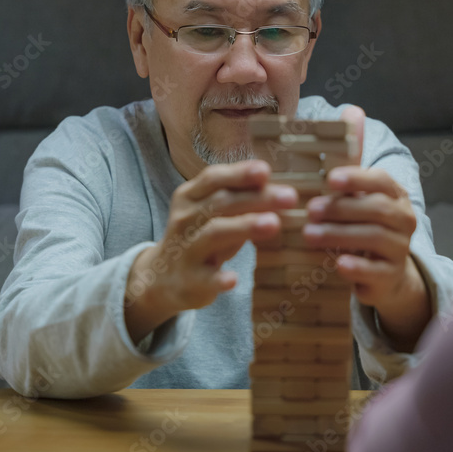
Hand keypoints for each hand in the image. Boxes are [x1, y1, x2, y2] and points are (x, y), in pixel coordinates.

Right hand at [124, 159, 297, 342]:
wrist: (163, 278)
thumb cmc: (199, 237)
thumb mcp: (213, 213)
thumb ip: (241, 199)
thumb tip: (280, 189)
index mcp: (189, 196)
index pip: (214, 178)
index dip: (240, 173)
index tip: (266, 171)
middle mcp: (184, 219)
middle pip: (220, 203)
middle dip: (257, 198)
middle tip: (290, 196)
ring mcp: (185, 250)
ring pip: (214, 233)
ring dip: (244, 227)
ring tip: (273, 224)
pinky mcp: (189, 280)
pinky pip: (204, 278)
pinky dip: (218, 279)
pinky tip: (233, 279)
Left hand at [303, 106, 431, 350]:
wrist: (383, 273)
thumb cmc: (361, 223)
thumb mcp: (356, 192)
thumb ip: (351, 156)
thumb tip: (352, 108)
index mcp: (392, 193)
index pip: (379, 180)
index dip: (356, 178)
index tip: (330, 179)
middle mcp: (403, 218)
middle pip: (375, 209)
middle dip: (340, 209)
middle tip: (308, 211)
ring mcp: (400, 248)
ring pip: (374, 238)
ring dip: (340, 235)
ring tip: (309, 236)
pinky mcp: (390, 276)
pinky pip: (376, 270)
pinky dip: (357, 267)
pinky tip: (337, 264)